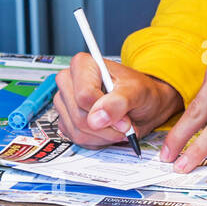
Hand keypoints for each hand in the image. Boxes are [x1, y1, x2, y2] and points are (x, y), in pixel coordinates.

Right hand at [53, 53, 181, 147]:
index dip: (105, 111)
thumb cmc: (139, 92)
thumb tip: (97, 117)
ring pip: (77, 131)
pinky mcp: (65, 120)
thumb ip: (119, 102)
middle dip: (106, 126)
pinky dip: (97, 140)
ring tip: (117, 126)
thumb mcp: (137, 91)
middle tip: (124, 123)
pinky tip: (108, 130)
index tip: (123, 116)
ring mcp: (65, 102)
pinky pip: (77, 139)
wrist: (142, 105)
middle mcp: (69, 81)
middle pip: (79, 115)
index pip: (84, 95)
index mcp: (84, 65)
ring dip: (103, 135)